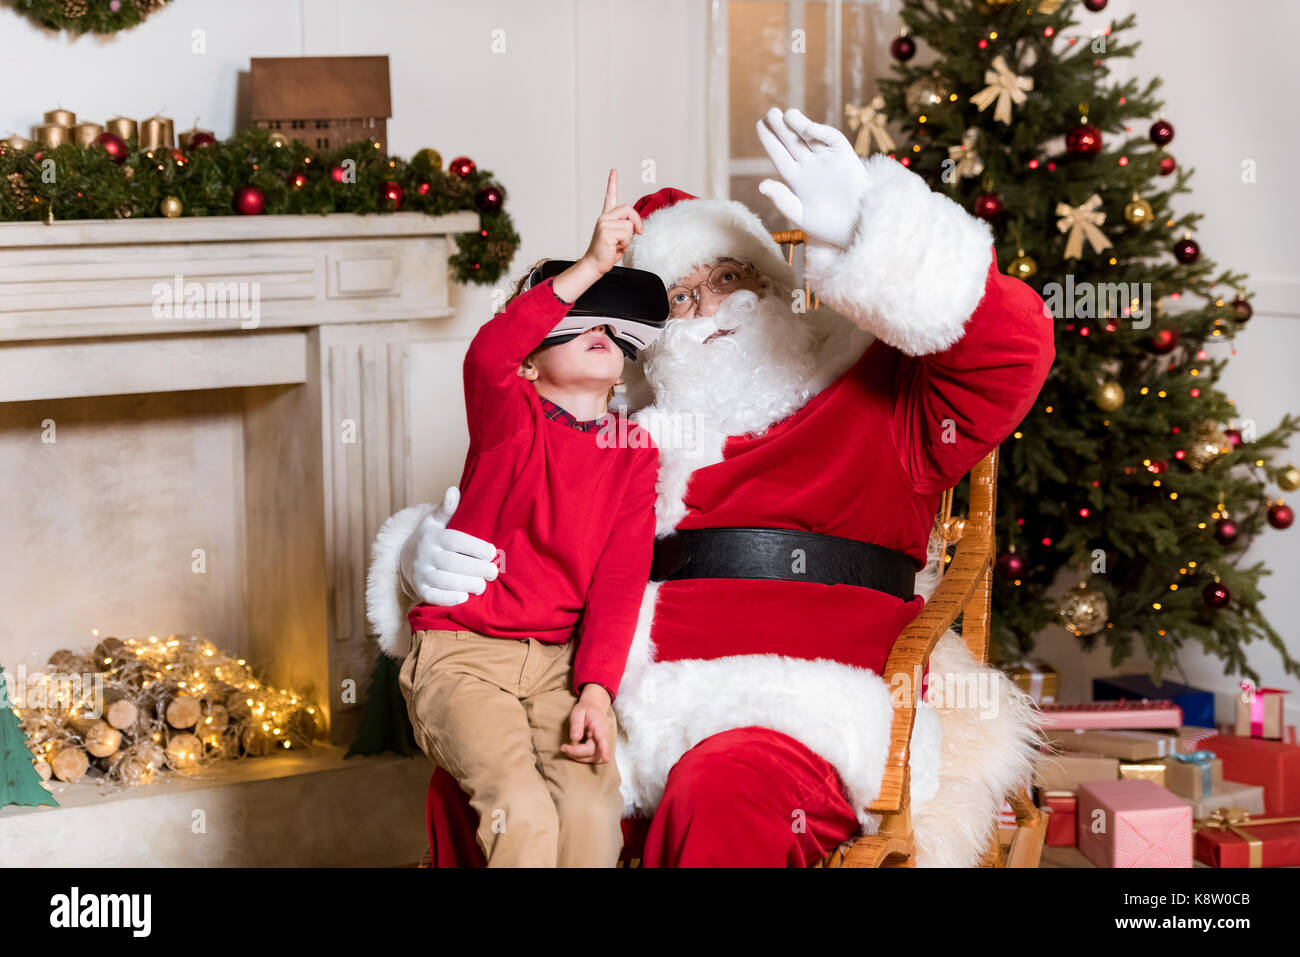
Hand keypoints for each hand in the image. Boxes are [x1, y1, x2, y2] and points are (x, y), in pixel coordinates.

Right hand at [398, 486, 499, 605]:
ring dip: (466, 584)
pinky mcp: (420, 590)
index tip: (492, 552)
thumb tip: (453, 490)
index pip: (455, 540)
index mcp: (433, 536)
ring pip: (444, 581)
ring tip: (483, 585)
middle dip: (475, 568)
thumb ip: (447, 508)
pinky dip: (448, 599)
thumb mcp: (436, 521)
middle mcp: (425, 555)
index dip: (475, 547)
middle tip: (493, 572)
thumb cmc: (430, 538)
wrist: (405, 559)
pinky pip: (433, 596)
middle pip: (452, 563)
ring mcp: (421, 573)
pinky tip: (464, 597)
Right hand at [554, 169, 643, 301]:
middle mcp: (604, 217)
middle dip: (637, 221)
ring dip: (629, 238)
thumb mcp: (621, 238)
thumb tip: (636, 225)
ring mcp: (604, 223)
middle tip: (639, 232)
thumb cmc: (607, 253)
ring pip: (629, 224)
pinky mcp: (605, 230)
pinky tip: (615, 247)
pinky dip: (626, 242)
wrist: (595, 265)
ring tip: (618, 245)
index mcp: (607, 218)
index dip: (612, 183)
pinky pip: (626, 233)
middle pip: (629, 209)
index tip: (613, 171)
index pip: (610, 197)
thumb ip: (627, 227)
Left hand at [560, 684, 613, 763]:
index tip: (606, 759)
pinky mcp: (600, 748)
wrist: (595, 707)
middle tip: (563, 747)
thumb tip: (574, 738)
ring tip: (567, 749)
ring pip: (594, 758)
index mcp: (599, 726)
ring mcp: (604, 744)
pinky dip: (583, 758)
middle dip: (578, 753)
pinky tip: (574, 751)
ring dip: (580, 758)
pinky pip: (593, 758)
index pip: (603, 739)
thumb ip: (577, 724)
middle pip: (594, 752)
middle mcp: (604, 737)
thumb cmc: (586, 710)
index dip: (605, 750)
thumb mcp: (578, 712)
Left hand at [755, 107, 870, 248]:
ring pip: (810, 136)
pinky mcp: (845, 155)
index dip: (770, 140)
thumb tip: (761, 184)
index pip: (780, 155)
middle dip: (781, 127)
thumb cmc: (829, 226)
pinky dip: (820, 132)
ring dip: (799, 124)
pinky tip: (807, 128)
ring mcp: (827, 159)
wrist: (858, 227)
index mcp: (797, 179)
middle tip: (770, 113)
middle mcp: (810, 165)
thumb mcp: (801, 215)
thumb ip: (782, 200)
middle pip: (792, 141)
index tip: (759, 124)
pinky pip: (831, 139)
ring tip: (787, 115)